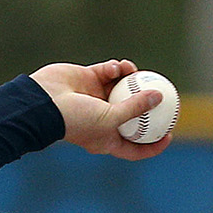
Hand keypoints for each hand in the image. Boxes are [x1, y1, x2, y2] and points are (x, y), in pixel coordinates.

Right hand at [29, 59, 171, 160]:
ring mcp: (95, 98)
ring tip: (136, 71)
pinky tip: (118, 66)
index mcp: (107, 138)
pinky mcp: (87, 78)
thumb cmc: (75, 119)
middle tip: (163, 94)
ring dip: (131, 78)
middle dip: (147, 104)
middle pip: (132, 114)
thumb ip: (136, 108)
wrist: (42, 103)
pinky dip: (114, 68)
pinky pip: (107, 71)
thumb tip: (158, 97)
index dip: (153, 144)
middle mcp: (103, 119)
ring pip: (121, 87)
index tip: (169, 134)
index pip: (135, 147)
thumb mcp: (111, 119)